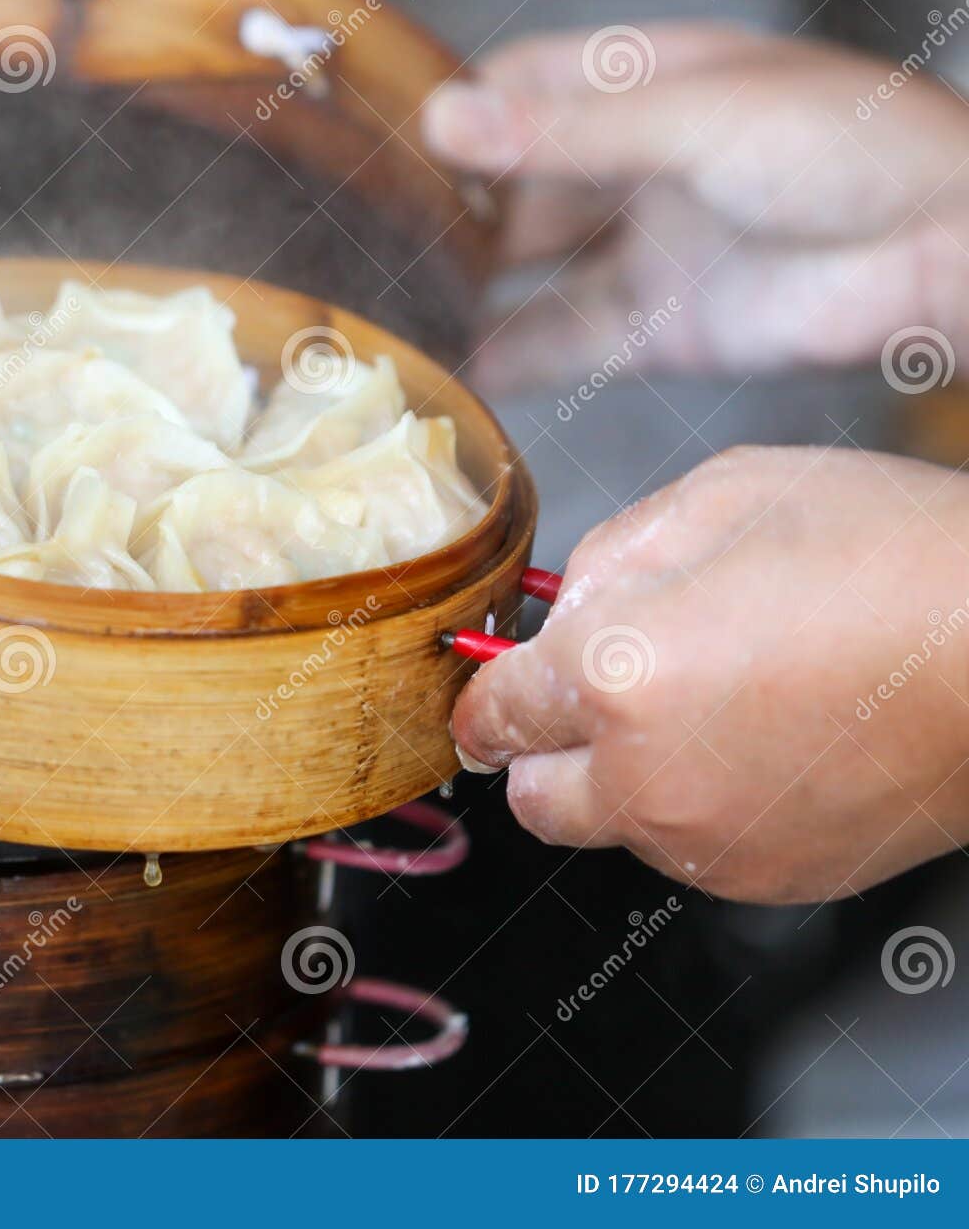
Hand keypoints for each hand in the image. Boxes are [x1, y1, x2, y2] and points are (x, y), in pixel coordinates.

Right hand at [422, 22, 968, 393]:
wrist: (944, 254)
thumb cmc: (847, 150)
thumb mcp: (694, 120)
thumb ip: (567, 136)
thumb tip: (444, 125)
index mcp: (646, 85)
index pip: (524, 87)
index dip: (456, 114)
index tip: (381, 148)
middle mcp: (635, 167)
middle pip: (515, 188)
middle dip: (449, 214)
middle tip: (371, 243)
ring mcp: (645, 248)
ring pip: (530, 272)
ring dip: (468, 292)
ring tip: (392, 309)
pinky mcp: (660, 327)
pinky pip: (566, 343)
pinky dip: (510, 360)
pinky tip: (454, 370)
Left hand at [452, 445, 968, 902]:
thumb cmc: (892, 557)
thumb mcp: (725, 498)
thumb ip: (613, 556)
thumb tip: (565, 610)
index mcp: (615, 678)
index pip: (492, 711)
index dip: (483, 688)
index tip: (492, 678)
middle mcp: (647, 779)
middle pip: (530, 797)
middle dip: (540, 747)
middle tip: (587, 694)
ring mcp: (712, 842)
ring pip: (612, 827)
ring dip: (623, 776)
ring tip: (709, 703)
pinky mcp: (776, 878)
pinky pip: (691, 848)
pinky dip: (695, 806)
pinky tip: (762, 743)